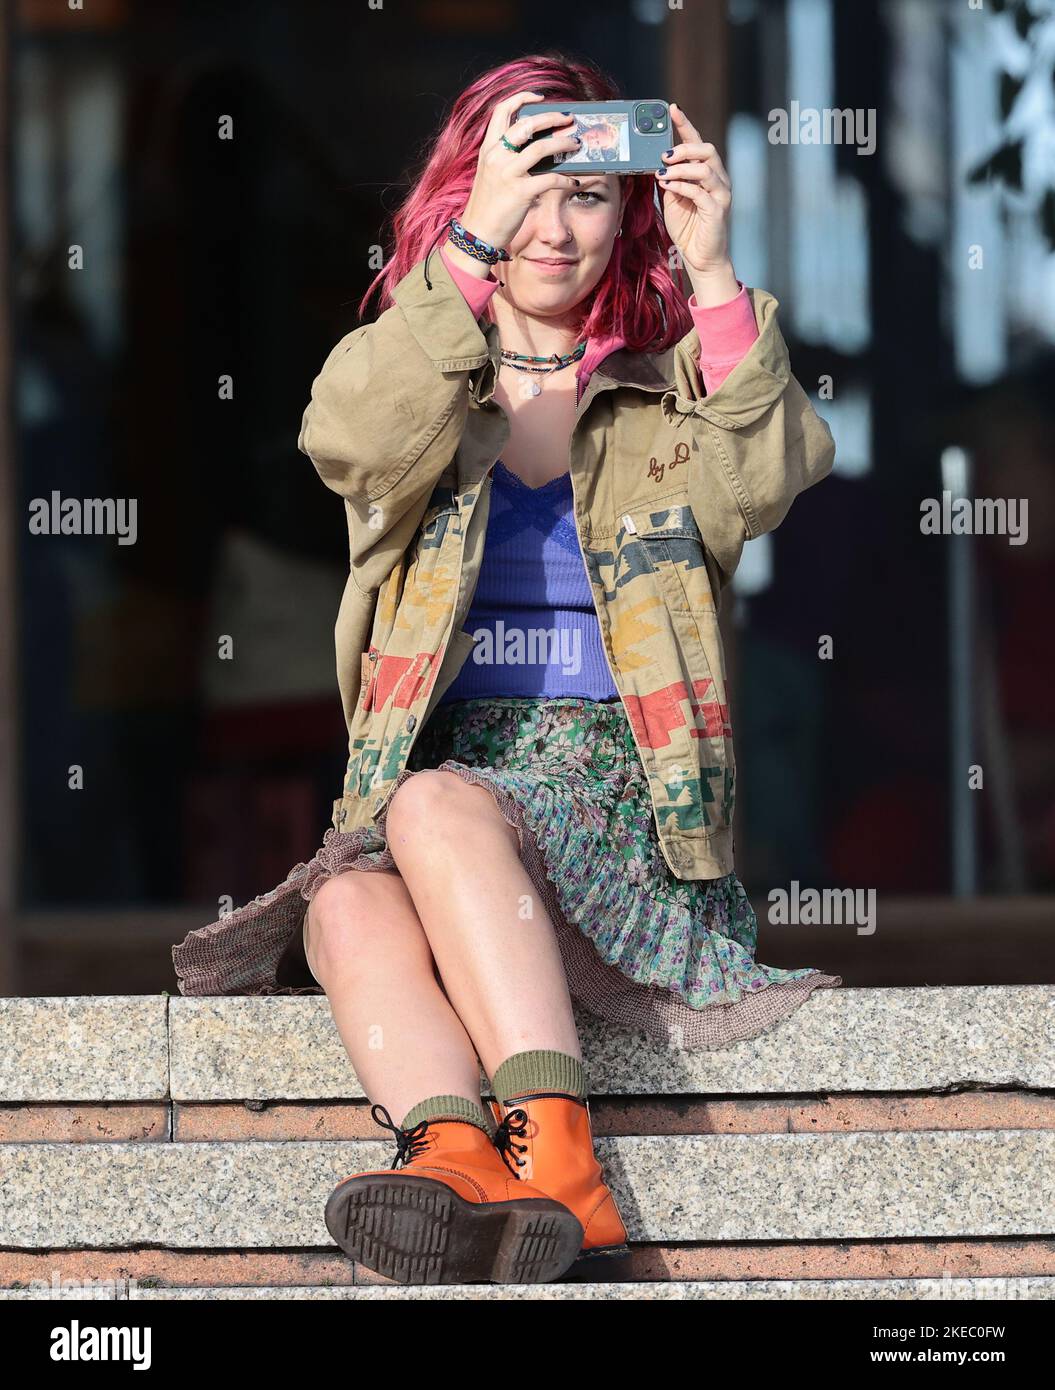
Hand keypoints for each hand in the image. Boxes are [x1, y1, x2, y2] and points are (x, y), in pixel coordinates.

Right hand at [454, 91, 582, 260]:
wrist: (478, 233)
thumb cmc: (488, 206)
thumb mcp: (491, 174)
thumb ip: (506, 158)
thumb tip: (535, 148)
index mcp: (489, 149)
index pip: (502, 111)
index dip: (521, 98)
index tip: (539, 97)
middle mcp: (497, 156)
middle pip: (527, 124)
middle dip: (552, 117)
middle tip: (568, 119)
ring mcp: (508, 173)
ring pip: (541, 147)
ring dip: (563, 144)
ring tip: (576, 144)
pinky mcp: (520, 192)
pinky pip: (550, 179)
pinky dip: (565, 179)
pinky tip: (574, 181)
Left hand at [655, 103, 735, 287]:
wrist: (700, 258)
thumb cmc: (688, 228)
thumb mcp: (672, 199)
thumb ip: (668, 180)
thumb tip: (655, 163)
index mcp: (707, 174)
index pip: (698, 143)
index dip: (685, 125)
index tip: (672, 110)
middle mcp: (718, 180)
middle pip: (707, 150)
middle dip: (683, 148)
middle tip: (663, 155)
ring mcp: (720, 195)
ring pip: (705, 168)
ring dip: (681, 168)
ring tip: (662, 174)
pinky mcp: (717, 211)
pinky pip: (701, 192)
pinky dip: (682, 186)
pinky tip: (668, 187)